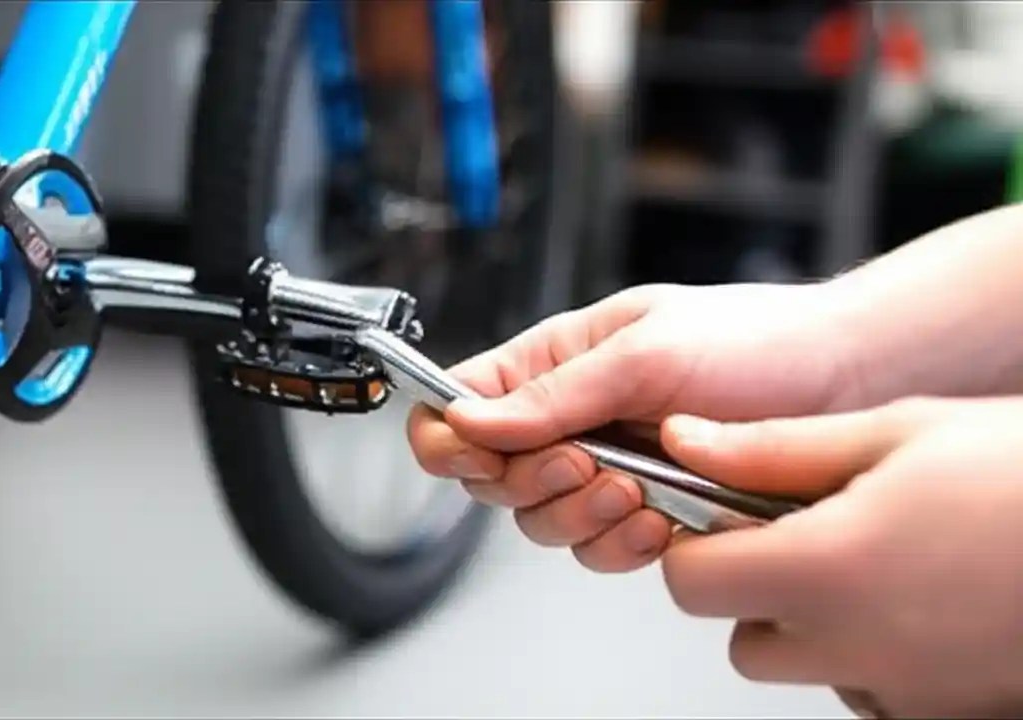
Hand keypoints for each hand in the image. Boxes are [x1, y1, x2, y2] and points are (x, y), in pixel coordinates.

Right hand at [406, 282, 866, 571]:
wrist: (846, 379)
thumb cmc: (755, 339)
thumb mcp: (644, 350)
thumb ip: (553, 394)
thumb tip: (469, 416)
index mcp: (552, 362)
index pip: (458, 404)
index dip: (450, 437)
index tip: (480, 453)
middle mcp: (569, 418)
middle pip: (491, 478)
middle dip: (531, 480)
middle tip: (583, 459)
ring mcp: (605, 469)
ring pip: (543, 522)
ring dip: (580, 515)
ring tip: (633, 488)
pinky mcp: (644, 512)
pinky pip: (598, 550)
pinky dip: (619, 544)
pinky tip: (658, 519)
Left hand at [659, 396, 1022, 717]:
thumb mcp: (895, 432)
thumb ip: (771, 450)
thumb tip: (683, 440)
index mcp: (828, 571)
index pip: (692, 585)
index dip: (697, 547)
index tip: (729, 515)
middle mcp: (858, 647)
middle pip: (743, 642)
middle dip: (754, 592)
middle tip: (809, 534)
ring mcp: (908, 692)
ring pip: (807, 672)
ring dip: (815, 626)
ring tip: (880, 560)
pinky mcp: (950, 712)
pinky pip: (874, 693)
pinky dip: (877, 656)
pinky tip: (924, 600)